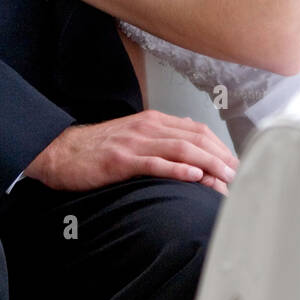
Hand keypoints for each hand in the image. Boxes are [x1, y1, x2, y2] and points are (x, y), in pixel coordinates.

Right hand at [24, 111, 238, 195]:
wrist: (60, 152)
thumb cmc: (96, 149)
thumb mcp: (133, 137)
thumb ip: (161, 139)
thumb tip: (190, 143)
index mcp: (152, 121)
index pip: (196, 130)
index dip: (220, 147)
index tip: (235, 164)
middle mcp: (147, 127)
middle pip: (194, 138)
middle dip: (221, 157)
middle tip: (239, 175)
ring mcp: (134, 143)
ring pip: (180, 149)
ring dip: (208, 164)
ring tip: (225, 179)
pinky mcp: (120, 161)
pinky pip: (154, 163)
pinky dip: (177, 169)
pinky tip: (194, 176)